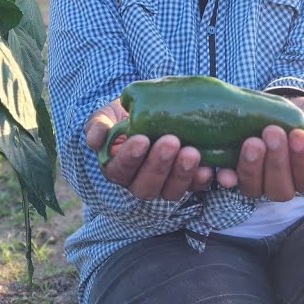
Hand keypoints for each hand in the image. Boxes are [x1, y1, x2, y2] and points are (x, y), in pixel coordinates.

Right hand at [85, 99, 215, 200]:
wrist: (152, 111)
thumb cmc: (125, 114)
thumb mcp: (108, 115)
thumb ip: (98, 124)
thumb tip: (93, 139)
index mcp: (117, 168)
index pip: (119, 170)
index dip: (129, 158)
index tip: (142, 139)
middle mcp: (139, 182)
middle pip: (146, 186)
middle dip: (159, 165)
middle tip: (171, 141)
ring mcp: (165, 185)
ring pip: (171, 191)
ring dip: (182, 174)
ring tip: (192, 152)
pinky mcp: (187, 182)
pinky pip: (196, 188)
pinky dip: (202, 180)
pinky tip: (209, 168)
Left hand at [218, 97, 303, 200]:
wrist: (279, 119)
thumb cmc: (302, 121)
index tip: (298, 135)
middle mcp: (285, 185)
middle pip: (281, 188)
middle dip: (276, 161)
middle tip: (272, 132)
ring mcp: (260, 184)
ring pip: (255, 188)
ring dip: (252, 167)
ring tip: (252, 142)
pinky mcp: (239, 177)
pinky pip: (232, 181)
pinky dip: (227, 176)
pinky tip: (224, 170)